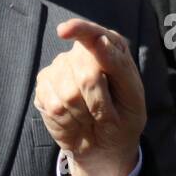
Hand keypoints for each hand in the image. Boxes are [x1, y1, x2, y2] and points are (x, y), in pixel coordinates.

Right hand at [34, 18, 145, 175]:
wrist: (105, 145)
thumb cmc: (123, 117)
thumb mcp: (132, 95)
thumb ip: (118, 65)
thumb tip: (99, 39)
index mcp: (107, 47)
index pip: (91, 33)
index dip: (78, 30)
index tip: (65, 31)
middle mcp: (80, 54)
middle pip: (84, 70)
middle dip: (99, 99)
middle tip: (105, 112)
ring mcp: (58, 69)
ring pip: (68, 92)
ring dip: (85, 113)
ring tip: (90, 116)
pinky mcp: (44, 88)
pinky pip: (53, 105)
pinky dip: (69, 120)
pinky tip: (74, 120)